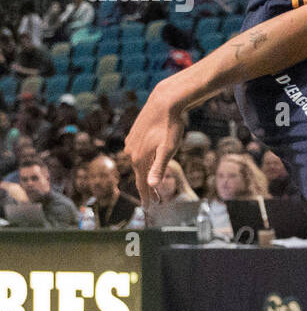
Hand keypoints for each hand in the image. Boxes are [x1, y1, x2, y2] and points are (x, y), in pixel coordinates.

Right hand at [126, 78, 186, 204]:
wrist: (165, 102)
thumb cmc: (170, 126)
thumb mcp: (169, 149)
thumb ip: (159, 167)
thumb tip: (151, 185)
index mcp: (139, 158)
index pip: (142, 183)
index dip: (146, 196)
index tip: (149, 208)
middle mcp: (131, 151)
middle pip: (140, 174)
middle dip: (148, 187)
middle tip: (156, 200)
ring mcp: (131, 142)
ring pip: (139, 162)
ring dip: (146, 173)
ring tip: (153, 183)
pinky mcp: (134, 133)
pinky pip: (138, 152)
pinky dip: (145, 160)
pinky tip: (149, 161)